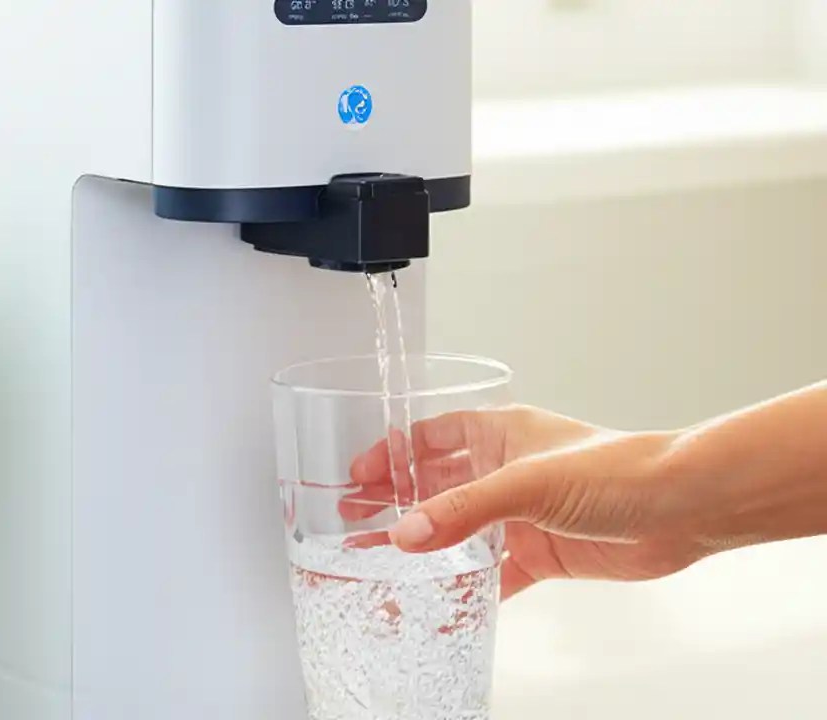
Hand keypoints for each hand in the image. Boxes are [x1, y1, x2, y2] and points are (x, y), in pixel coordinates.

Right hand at [348, 407, 703, 599]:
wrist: (682, 509)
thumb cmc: (619, 470)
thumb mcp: (527, 482)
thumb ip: (463, 510)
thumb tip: (407, 534)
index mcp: (499, 434)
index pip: (430, 437)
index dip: (391, 453)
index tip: (358, 476)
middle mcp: (506, 470)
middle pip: (436, 484)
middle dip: (395, 500)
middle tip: (355, 519)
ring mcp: (522, 513)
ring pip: (458, 530)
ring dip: (424, 544)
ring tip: (382, 558)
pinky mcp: (541, 552)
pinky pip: (492, 573)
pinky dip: (466, 588)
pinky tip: (441, 601)